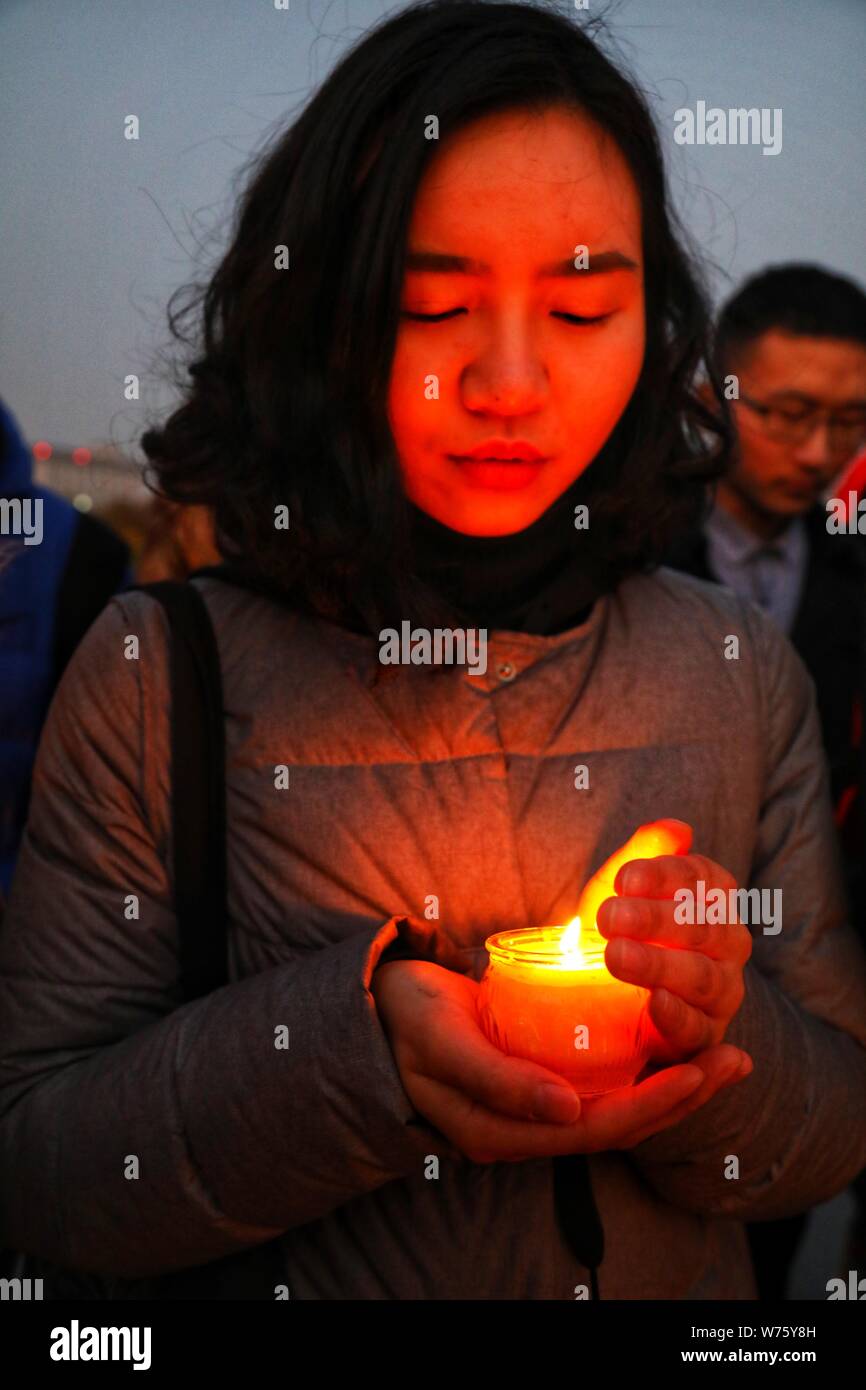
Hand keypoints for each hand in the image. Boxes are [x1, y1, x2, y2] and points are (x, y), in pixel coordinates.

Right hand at [372, 958, 751, 1163]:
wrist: (378, 1009)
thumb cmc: (408, 1019)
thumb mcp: (444, 1043)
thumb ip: (498, 1080)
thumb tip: (566, 1112)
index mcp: (501, 1131)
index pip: (597, 1128)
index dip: (653, 1104)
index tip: (699, 1071)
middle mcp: (525, 1131)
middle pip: (619, 1124)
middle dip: (680, 1095)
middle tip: (735, 1059)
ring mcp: (533, 1110)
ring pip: (616, 1109)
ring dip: (672, 1086)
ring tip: (724, 1059)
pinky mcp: (537, 1084)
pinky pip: (601, 1088)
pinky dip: (642, 1071)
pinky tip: (673, 1049)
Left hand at [596, 843, 753, 1064]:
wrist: (606, 992)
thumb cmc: (623, 929)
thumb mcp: (624, 889)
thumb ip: (646, 853)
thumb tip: (677, 828)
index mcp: (712, 896)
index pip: (699, 877)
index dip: (664, 876)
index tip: (624, 879)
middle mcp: (728, 940)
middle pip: (700, 926)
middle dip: (653, 920)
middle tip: (608, 917)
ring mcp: (722, 989)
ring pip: (700, 976)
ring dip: (658, 966)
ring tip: (616, 955)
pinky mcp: (705, 1033)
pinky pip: (696, 1027)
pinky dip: (675, 1014)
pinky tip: (652, 1001)